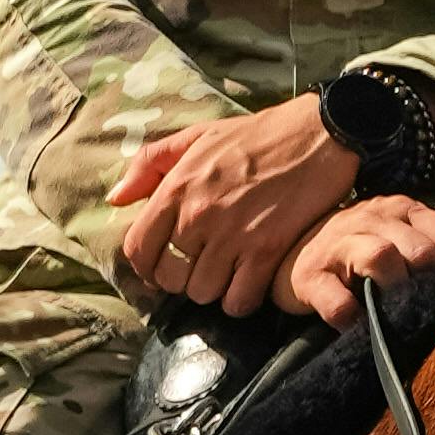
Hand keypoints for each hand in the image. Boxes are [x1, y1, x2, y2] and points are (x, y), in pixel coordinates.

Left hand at [111, 100, 360, 314]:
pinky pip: (239, 300)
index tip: (163, 263)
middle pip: (169, 278)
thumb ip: (150, 164)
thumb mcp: (197, 136)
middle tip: (199, 267)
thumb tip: (116, 198)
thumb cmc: (257, 135)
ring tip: (226, 272)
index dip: (146, 264)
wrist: (318, 134)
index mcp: (177, 188)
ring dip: (213, 289)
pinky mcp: (267, 251)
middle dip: (180, 278)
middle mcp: (199, 215)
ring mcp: (233, 236)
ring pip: (202, 293)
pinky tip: (249, 282)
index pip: (138, 249)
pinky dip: (241, 299)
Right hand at [282, 188, 434, 326]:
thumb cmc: (360, 251)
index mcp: (404, 211)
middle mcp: (374, 219)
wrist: (295, 248)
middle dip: (430, 280)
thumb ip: (432, 250)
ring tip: (399, 313)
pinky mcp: (309, 275)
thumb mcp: (399, 239)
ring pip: (380, 256)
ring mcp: (339, 244)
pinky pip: (336, 299)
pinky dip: (352, 317)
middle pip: (420, 249)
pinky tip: (360, 326)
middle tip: (429, 305)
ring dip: (396, 289)